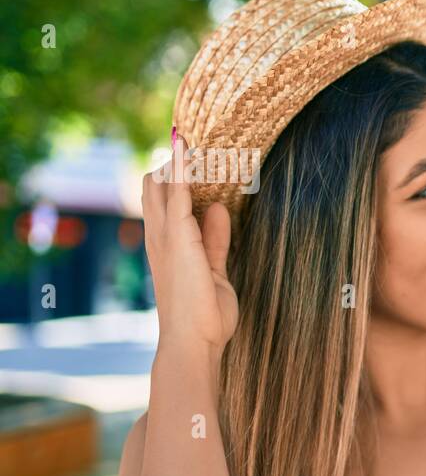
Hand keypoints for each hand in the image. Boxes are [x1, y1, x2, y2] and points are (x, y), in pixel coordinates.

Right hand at [142, 131, 238, 356]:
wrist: (193, 341)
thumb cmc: (204, 315)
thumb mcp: (214, 270)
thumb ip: (215, 240)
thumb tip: (219, 210)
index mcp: (170, 250)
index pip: (165, 207)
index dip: (171, 183)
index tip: (185, 158)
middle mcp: (162, 240)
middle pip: (155, 193)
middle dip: (168, 168)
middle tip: (186, 140)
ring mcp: (168, 238)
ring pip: (163, 187)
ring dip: (174, 162)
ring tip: (186, 134)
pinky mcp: (180, 236)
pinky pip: (178, 193)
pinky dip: (181, 168)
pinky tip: (185, 146)